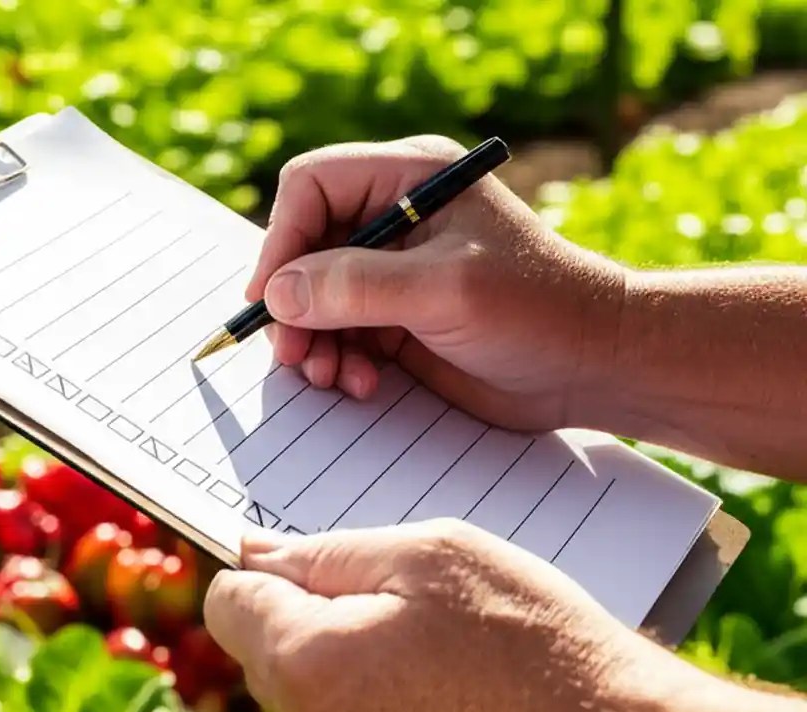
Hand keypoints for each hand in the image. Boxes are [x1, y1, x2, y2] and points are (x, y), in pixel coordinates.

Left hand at [203, 519, 798, 711]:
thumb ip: (328, 552)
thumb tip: (257, 551)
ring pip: (310, 679)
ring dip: (350, 648)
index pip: (228, 599)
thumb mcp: (430, 556)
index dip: (265, 567)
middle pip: (266, 643)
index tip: (308, 557)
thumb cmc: (532, 641)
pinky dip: (379, 687)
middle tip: (396, 592)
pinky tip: (439, 676)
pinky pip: (349, 709)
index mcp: (306, 662)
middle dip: (311, 607)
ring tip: (430, 637)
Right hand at [249, 137, 626, 430]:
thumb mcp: (445, 290)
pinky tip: (361, 382)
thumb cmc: (540, 310)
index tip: (271, 298)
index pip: (312, 186)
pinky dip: (336, 359)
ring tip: (330, 375)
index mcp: (411, 176)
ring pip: (312, 295)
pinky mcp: (396, 315)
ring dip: (311, 339)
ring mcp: (393, 268)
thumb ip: (356, 287)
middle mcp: (395, 214)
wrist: (593, 367)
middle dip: (293, 303)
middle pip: (303, 245)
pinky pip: (337, 331)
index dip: (282, 239)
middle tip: (294, 352)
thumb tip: (279, 294)